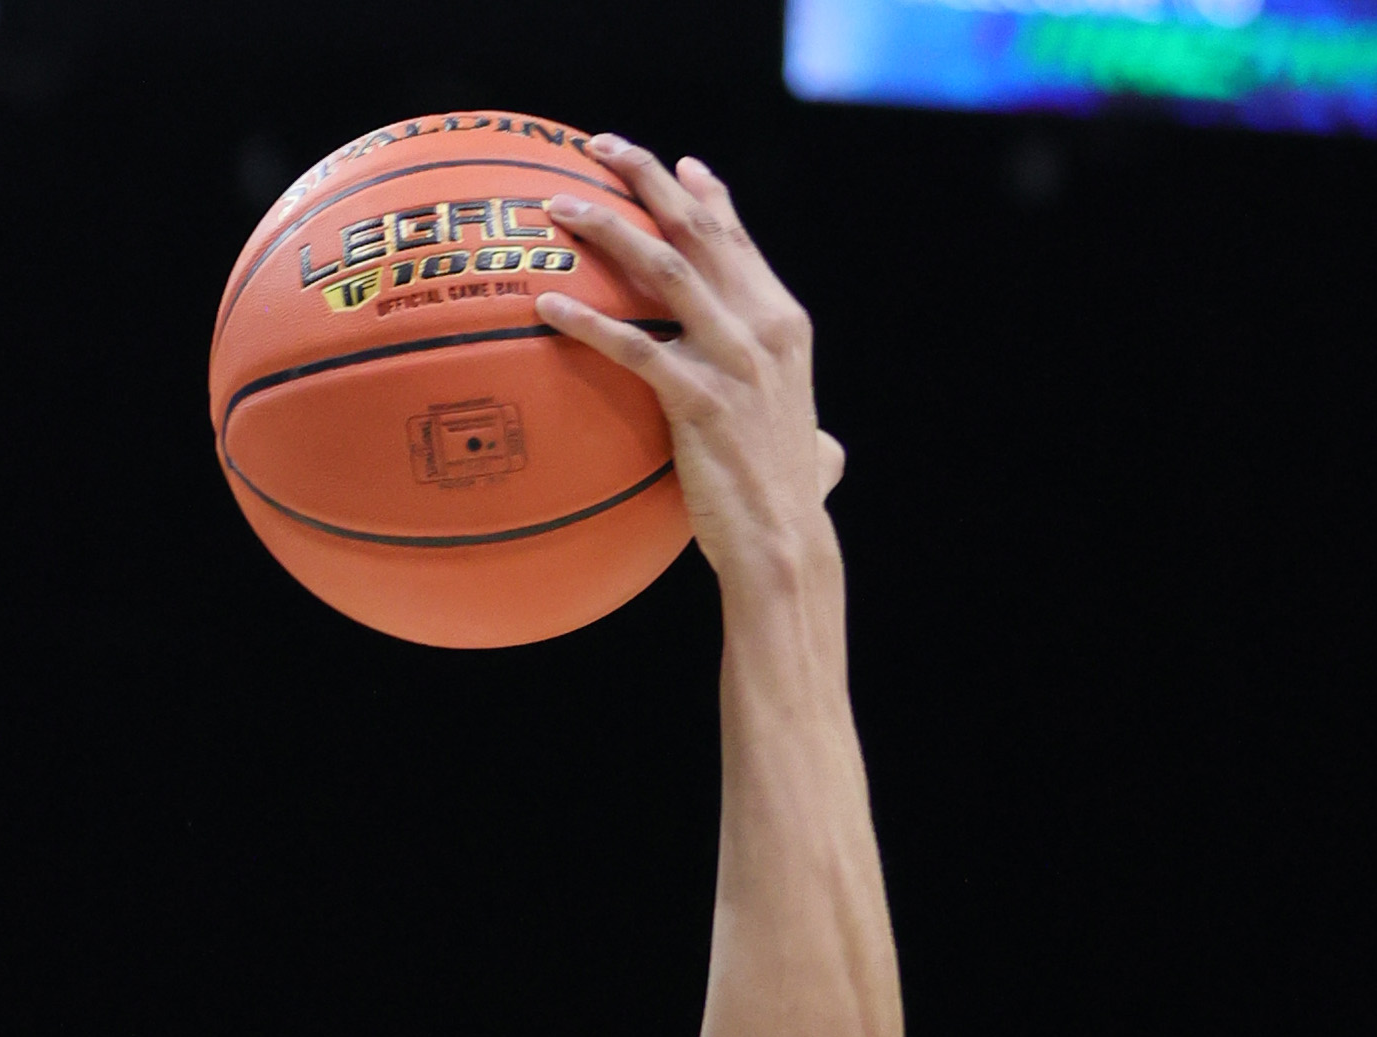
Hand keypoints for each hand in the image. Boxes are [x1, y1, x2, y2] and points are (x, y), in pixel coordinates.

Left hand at [534, 139, 843, 590]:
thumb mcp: (812, 451)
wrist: (784, 546)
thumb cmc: (789, 507)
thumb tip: (829, 454)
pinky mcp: (698, 398)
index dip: (706, 195)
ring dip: (609, 227)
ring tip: (560, 207)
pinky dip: (587, 321)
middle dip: (646, 178)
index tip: (675, 165)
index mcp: (784, 325)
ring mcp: (733, 358)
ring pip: (662, 266)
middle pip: (698, 228)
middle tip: (597, 150)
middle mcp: (763, 326)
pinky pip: (632, 345)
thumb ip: (814, 435)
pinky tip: (547, 306)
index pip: (739, 241)